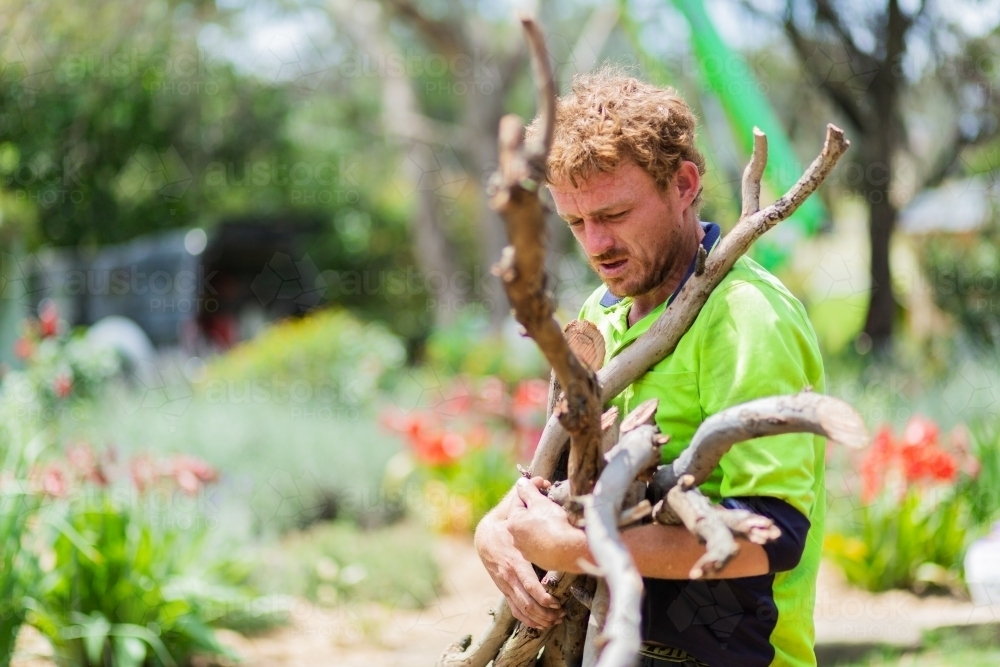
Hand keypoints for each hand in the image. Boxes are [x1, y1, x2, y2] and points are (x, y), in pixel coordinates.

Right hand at [475, 495, 564, 628]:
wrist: (483, 536)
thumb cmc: (505, 520)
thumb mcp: (513, 507)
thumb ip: (528, 496)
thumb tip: (541, 478)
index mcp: (514, 558)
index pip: (529, 584)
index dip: (543, 597)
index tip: (557, 602)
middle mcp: (509, 575)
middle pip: (527, 601)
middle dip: (544, 612)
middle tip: (561, 615)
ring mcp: (506, 584)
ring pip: (521, 608)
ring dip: (538, 618)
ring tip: (555, 621)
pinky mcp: (505, 589)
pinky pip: (515, 609)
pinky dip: (527, 620)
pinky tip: (541, 624)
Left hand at [507, 476, 590, 573]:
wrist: (570, 552)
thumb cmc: (553, 524)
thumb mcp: (540, 502)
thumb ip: (528, 490)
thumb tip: (521, 482)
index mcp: (513, 522)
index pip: (518, 497)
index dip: (531, 486)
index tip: (545, 482)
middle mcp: (515, 538)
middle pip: (524, 514)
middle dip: (536, 503)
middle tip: (550, 498)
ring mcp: (526, 551)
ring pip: (531, 528)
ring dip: (540, 519)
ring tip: (554, 514)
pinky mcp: (538, 559)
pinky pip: (540, 541)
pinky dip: (545, 534)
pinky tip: (556, 530)